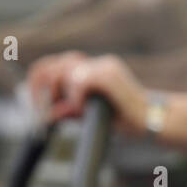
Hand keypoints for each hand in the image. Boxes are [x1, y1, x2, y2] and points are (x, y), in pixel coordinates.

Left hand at [26, 51, 148, 133]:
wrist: (152, 122)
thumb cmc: (125, 119)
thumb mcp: (89, 116)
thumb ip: (69, 110)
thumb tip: (48, 113)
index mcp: (89, 69)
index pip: (51, 66)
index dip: (36, 84)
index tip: (34, 107)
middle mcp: (96, 63)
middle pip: (53, 65)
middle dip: (43, 91)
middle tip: (44, 114)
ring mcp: (104, 66)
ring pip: (66, 70)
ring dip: (62, 93)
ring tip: (73, 110)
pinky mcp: (110, 73)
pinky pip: (81, 79)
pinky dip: (76, 96)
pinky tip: (83, 108)